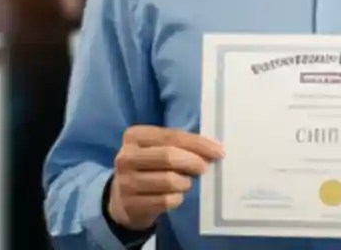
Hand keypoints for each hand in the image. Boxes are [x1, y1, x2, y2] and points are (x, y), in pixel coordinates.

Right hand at [108, 126, 223, 231]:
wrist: (122, 199)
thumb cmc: (148, 167)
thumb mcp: (157, 150)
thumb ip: (179, 145)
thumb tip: (212, 150)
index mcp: (134, 136)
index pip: (171, 136)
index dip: (197, 143)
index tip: (218, 151)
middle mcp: (125, 157)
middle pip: (168, 156)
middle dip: (193, 161)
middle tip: (205, 168)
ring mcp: (126, 182)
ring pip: (169, 180)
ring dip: (185, 183)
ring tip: (186, 183)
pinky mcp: (131, 204)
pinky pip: (165, 201)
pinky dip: (177, 198)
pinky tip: (176, 196)